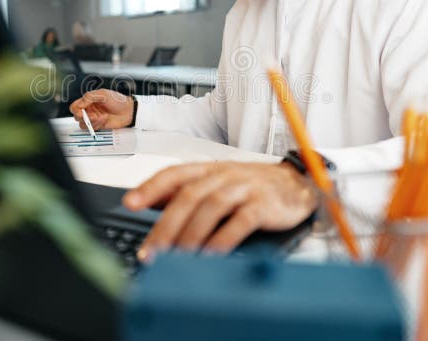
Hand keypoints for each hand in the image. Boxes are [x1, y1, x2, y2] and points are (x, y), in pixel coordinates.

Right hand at [69, 89, 133, 129]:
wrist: (128, 111)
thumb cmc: (118, 100)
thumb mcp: (103, 94)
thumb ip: (89, 97)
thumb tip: (80, 105)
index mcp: (88, 100)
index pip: (75, 106)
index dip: (76, 110)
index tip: (82, 111)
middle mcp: (89, 109)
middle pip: (77, 116)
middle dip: (85, 117)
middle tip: (93, 115)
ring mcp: (93, 118)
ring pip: (83, 124)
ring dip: (92, 121)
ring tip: (102, 116)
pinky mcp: (98, 125)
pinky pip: (91, 128)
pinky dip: (97, 125)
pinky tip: (104, 119)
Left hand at [123, 162, 317, 260]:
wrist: (298, 183)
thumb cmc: (253, 186)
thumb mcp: (219, 183)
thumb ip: (188, 193)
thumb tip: (151, 205)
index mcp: (208, 170)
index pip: (174, 174)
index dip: (151, 187)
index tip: (130, 203)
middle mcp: (223, 175)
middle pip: (188, 196)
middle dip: (166, 225)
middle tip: (151, 251)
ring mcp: (244, 188)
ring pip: (211, 207)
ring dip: (190, 235)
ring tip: (176, 258)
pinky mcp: (263, 204)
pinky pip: (240, 221)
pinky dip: (223, 239)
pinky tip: (211, 255)